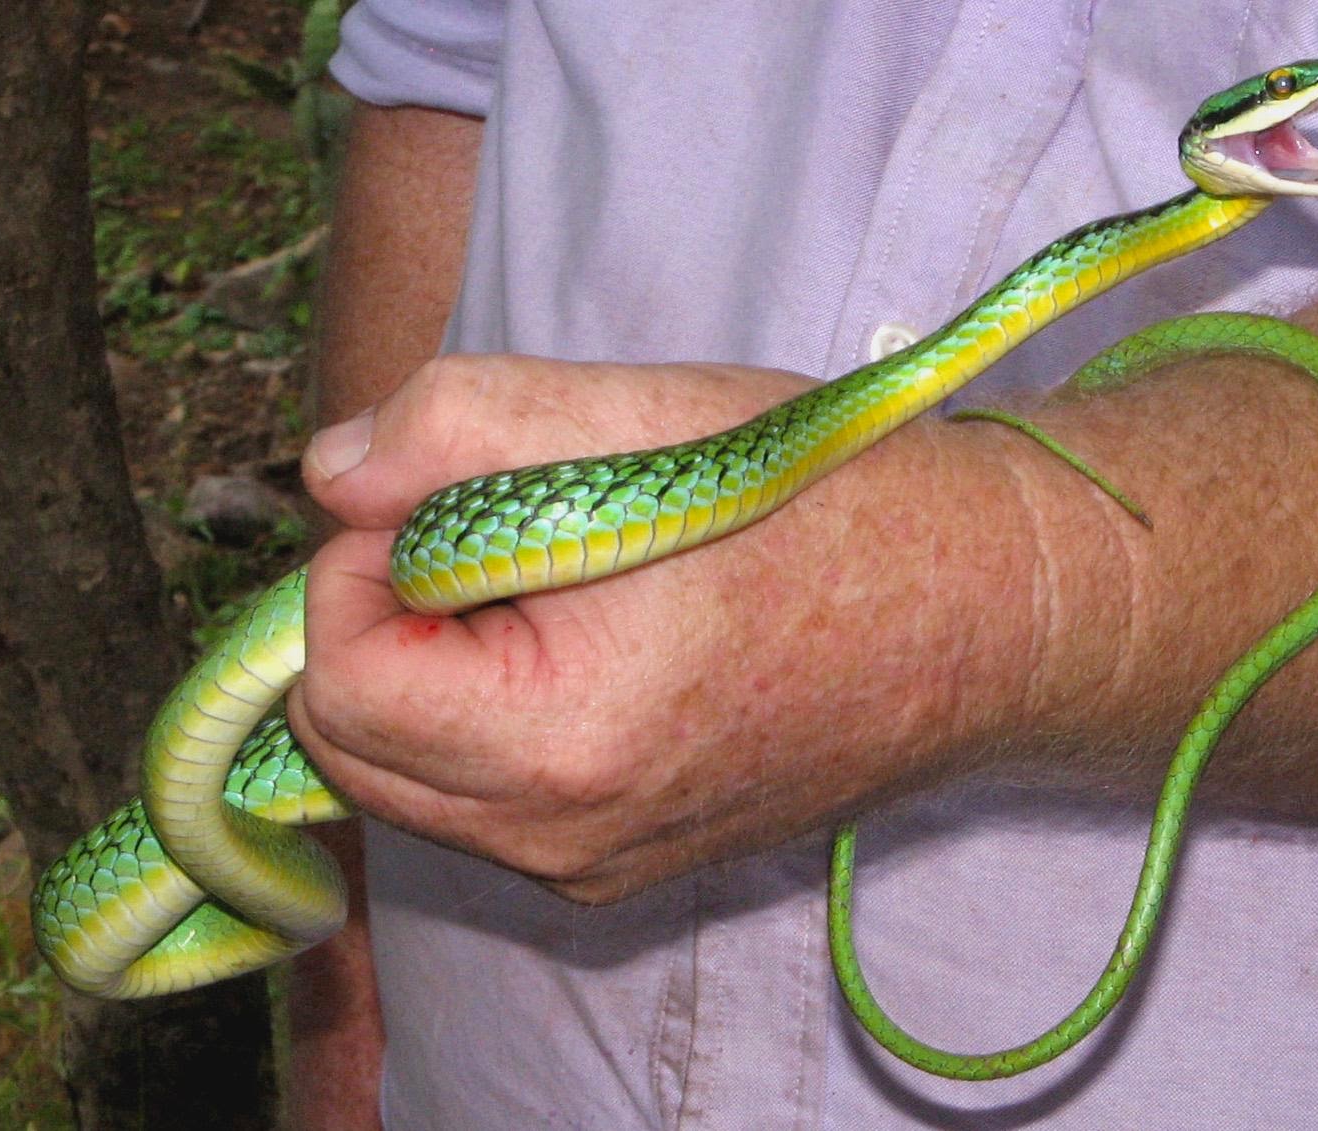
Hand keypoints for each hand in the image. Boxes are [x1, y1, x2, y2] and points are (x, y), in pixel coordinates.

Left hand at [289, 353, 1028, 900]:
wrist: (986, 608)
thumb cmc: (829, 506)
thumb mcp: (634, 419)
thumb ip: (450, 427)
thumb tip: (331, 476)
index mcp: (559, 746)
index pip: (339, 678)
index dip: (367, 564)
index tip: (461, 500)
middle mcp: (569, 845)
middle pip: (360, 747)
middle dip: (392, 624)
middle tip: (504, 537)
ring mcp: (602, 868)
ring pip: (419, 776)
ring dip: (444, 669)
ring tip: (567, 585)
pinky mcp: (630, 865)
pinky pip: (493, 801)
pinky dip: (495, 717)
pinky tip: (600, 642)